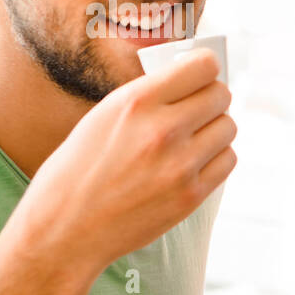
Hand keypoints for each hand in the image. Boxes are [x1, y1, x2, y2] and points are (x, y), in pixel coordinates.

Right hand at [16, 49, 235, 276]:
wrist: (65, 228)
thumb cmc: (78, 170)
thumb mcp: (104, 117)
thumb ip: (148, 98)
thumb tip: (191, 80)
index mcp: (135, 102)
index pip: (202, 66)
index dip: (205, 67)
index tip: (202, 73)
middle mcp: (162, 130)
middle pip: (221, 95)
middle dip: (212, 98)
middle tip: (198, 107)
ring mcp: (181, 165)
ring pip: (228, 127)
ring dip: (215, 128)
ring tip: (192, 137)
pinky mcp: (192, 195)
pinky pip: (227, 159)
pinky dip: (216, 157)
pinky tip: (195, 161)